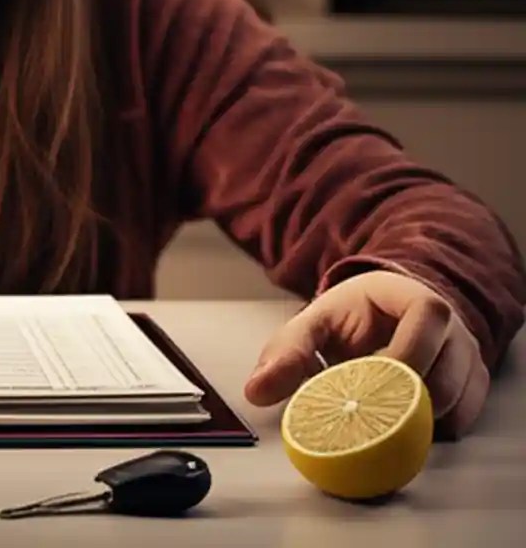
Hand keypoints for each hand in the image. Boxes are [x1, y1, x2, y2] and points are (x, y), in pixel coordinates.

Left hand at [244, 270, 487, 438]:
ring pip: (458, 399)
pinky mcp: (470, 387)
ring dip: (417, 419)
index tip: (372, 379)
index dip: (405, 352)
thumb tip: (256, 390)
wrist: (383, 317)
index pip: (428, 316)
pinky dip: (433, 430)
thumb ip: (286, 354)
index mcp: (413, 298)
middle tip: (366, 412)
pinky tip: (400, 428)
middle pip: (448, 369)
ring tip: (377, 419)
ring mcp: (465, 358)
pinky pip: (463, 417)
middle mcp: (450, 327)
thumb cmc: (352, 318)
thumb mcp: (313, 324)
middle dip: (405, 399)